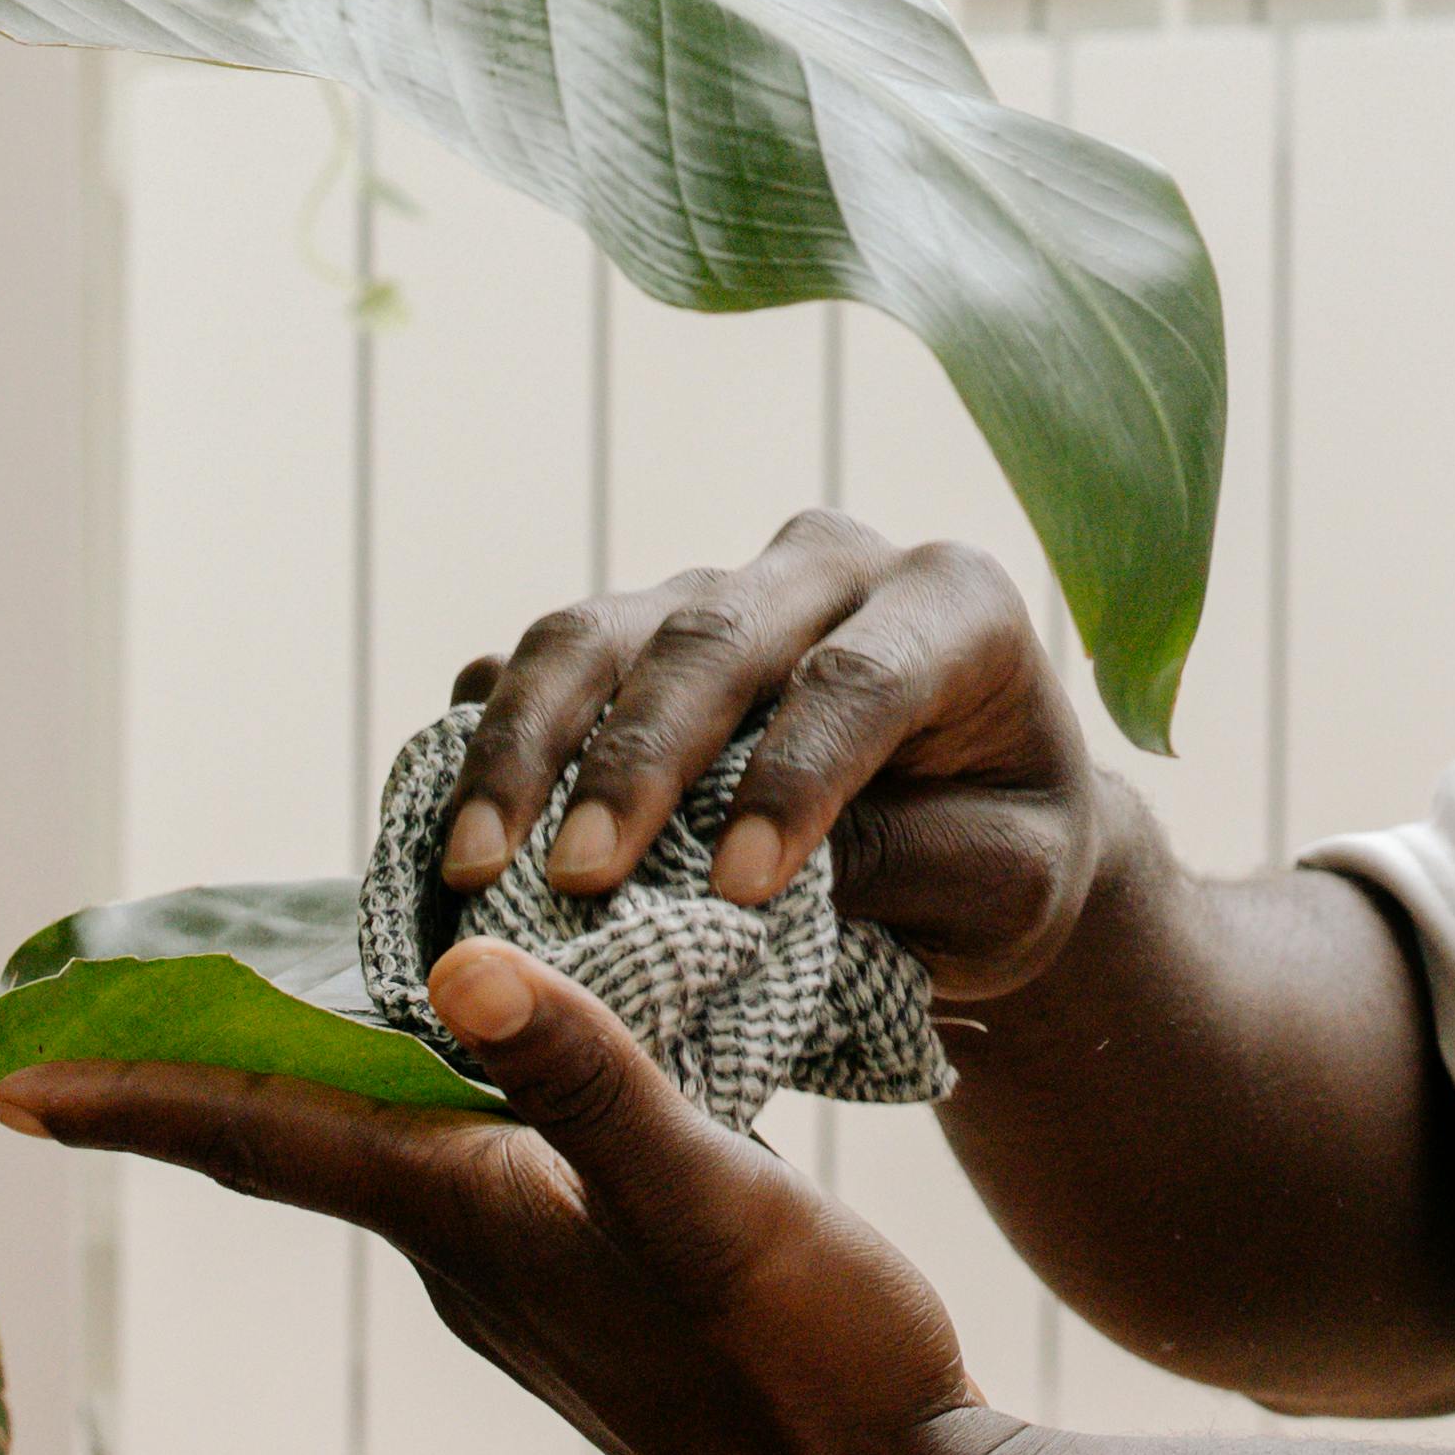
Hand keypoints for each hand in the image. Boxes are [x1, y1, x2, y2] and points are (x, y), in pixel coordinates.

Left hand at [0, 940, 1061, 1454]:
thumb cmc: (810, 1365)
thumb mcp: (707, 1195)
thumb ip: (587, 1081)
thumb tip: (459, 969)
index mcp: (474, 1224)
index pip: (266, 1138)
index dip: (135, 1098)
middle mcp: (472, 1264)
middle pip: (296, 1143)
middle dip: (184, 1082)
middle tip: (80, 1018)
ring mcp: (531, 1290)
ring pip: (382, 1156)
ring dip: (305, 1084)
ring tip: (248, 1004)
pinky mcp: (597, 1298)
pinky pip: (464, 1175)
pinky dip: (424, 1104)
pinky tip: (471, 1064)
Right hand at [435, 518, 1109, 999]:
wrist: (975, 833)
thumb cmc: (1004, 854)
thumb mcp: (1007, 882)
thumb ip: (912, 866)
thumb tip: (752, 883)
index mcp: (955, 605)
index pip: (862, 676)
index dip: (797, 776)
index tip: (743, 888)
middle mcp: (833, 567)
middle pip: (714, 636)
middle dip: (638, 759)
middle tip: (582, 876)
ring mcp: (723, 585)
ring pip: (605, 631)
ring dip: (530, 745)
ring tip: (479, 866)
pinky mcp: (637, 630)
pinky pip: (546, 661)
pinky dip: (488, 735)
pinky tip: (447, 820)